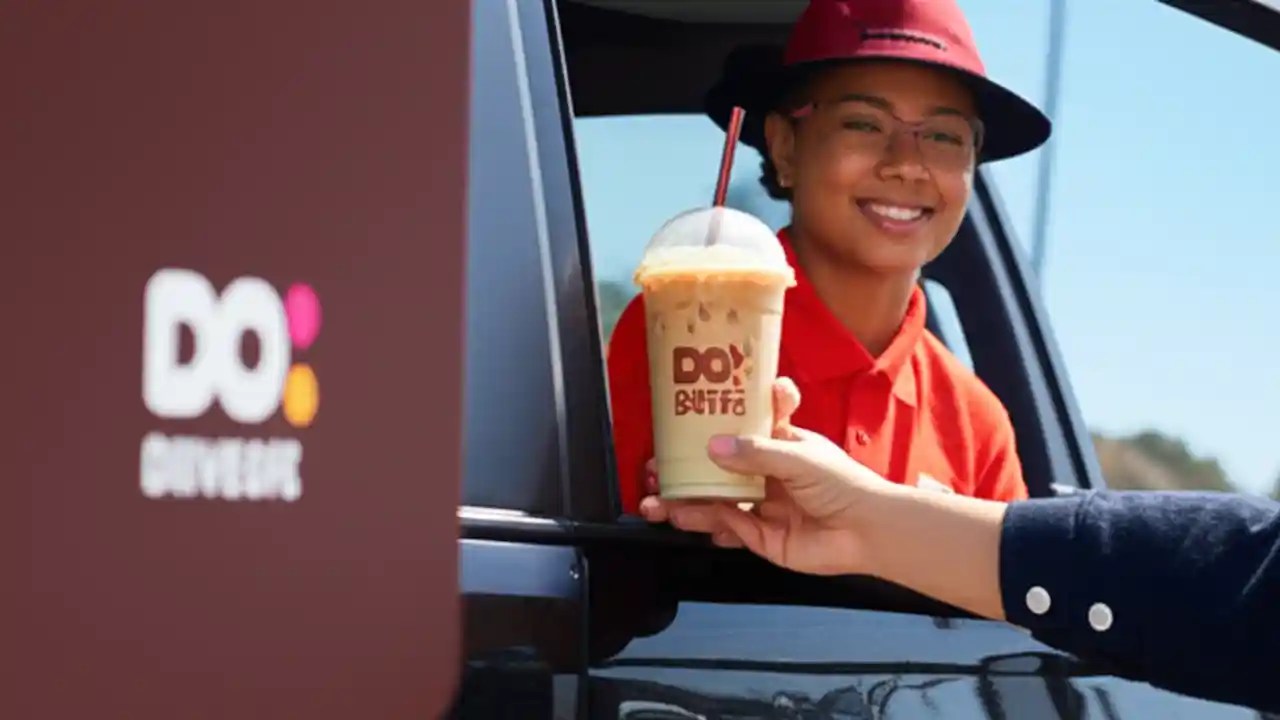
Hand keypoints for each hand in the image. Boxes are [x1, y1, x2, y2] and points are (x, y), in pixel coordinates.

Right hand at [639, 377, 893, 576]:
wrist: (869, 533)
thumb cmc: (846, 485)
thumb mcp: (798, 456)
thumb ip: (755, 453)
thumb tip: (713, 446)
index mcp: (779, 445)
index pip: (747, 424)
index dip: (719, 417)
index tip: (690, 411)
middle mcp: (767, 474)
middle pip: (718, 470)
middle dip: (685, 470)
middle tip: (656, 470)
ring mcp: (764, 506)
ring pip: (715, 502)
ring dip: (685, 502)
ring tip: (656, 503)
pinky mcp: (763, 538)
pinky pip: (728, 529)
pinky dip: (705, 526)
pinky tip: (683, 521)